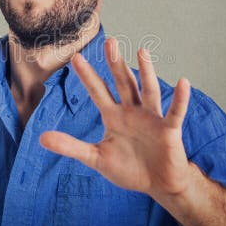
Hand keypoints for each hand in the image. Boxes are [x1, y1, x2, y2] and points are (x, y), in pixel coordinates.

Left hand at [40, 37, 192, 201]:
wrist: (158, 184)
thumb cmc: (129, 168)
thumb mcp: (96, 158)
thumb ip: (71, 147)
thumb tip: (41, 138)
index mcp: (114, 116)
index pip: (98, 91)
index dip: (87, 75)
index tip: (75, 57)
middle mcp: (132, 111)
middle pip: (123, 83)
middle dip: (115, 63)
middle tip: (109, 41)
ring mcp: (151, 118)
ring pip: (148, 90)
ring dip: (146, 72)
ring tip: (142, 51)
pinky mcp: (169, 129)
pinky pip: (175, 112)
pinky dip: (180, 98)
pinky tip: (183, 82)